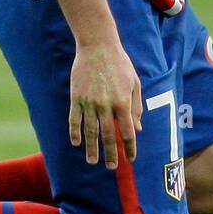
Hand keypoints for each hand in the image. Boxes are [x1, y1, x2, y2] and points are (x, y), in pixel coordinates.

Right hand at [69, 38, 142, 167]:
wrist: (98, 46)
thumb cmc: (120, 64)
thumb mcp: (134, 83)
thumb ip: (136, 106)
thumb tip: (138, 128)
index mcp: (123, 102)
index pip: (127, 132)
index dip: (129, 147)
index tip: (130, 159)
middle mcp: (106, 105)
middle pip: (108, 135)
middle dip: (110, 153)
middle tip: (111, 167)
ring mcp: (89, 102)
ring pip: (90, 131)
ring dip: (91, 148)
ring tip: (92, 161)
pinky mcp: (76, 97)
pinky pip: (74, 119)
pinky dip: (75, 132)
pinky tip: (76, 142)